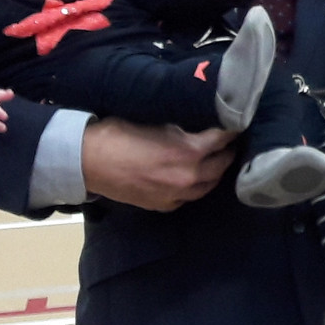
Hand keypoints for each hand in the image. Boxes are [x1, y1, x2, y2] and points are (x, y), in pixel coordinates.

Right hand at [81, 119, 237, 210]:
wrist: (88, 161)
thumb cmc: (121, 132)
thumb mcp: (159, 119)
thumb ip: (186, 125)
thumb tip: (206, 119)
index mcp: (191, 151)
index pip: (225, 138)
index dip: (232, 128)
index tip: (236, 119)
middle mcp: (190, 176)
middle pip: (223, 163)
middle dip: (228, 149)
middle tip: (229, 138)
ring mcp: (177, 194)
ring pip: (210, 183)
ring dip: (216, 169)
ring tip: (217, 156)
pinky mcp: (165, 205)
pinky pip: (190, 196)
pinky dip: (197, 184)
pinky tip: (196, 174)